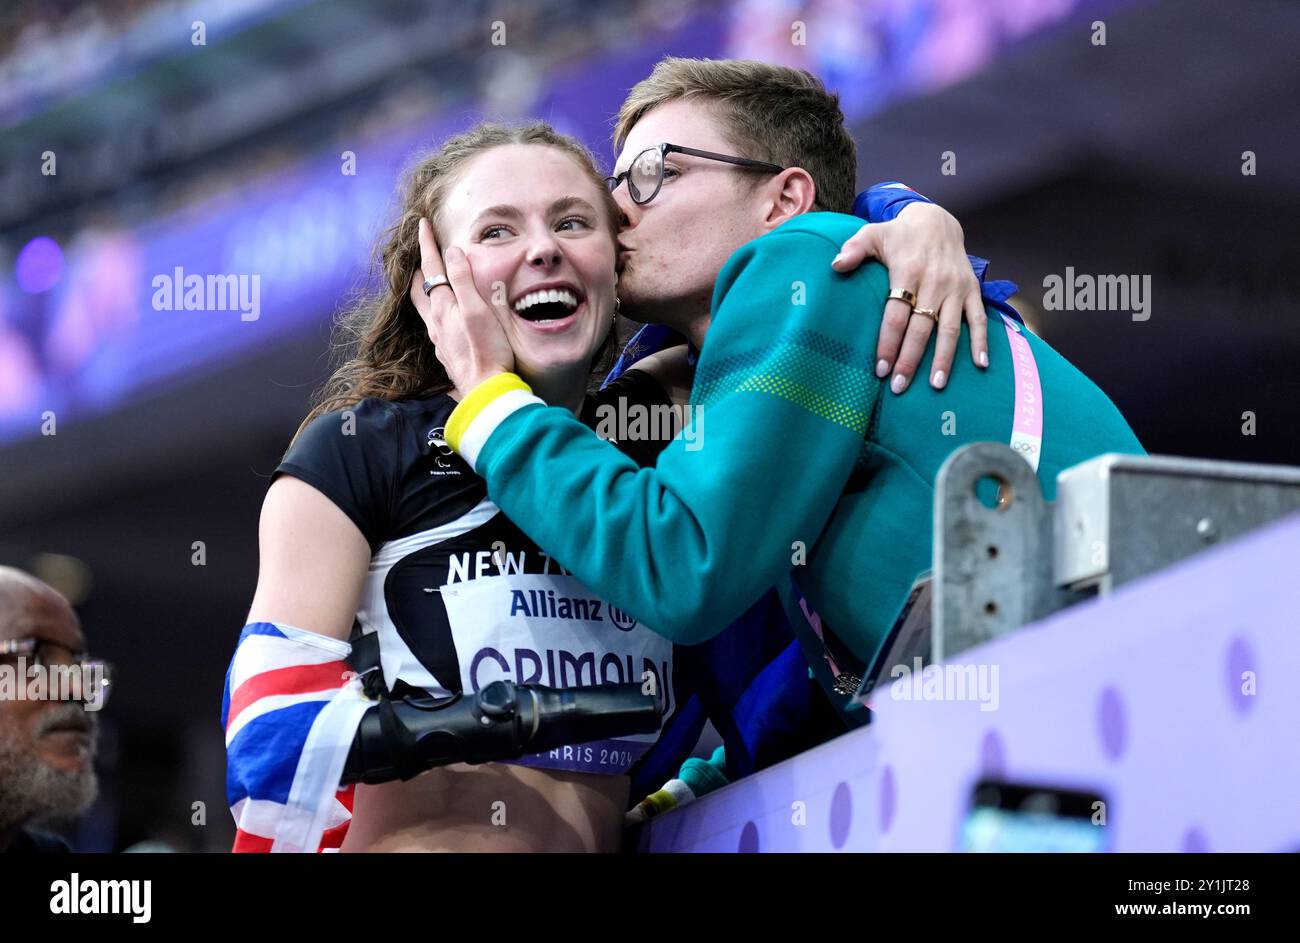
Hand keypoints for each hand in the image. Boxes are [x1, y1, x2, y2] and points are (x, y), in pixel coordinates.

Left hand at [411, 217, 514, 394]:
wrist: (486, 390)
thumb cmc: (487, 350)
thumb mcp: (478, 310)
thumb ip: (462, 280)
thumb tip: (450, 252)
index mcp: (442, 307)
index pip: (430, 268)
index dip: (427, 244)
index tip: (422, 225)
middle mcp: (435, 322)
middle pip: (418, 288)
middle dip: (418, 267)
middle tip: (420, 252)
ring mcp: (439, 339)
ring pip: (424, 307)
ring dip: (422, 289)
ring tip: (426, 279)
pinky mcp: (447, 352)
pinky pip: (433, 324)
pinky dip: (433, 309)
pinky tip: (442, 314)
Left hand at [831, 201, 987, 391]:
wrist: (938, 221)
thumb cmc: (899, 235)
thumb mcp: (873, 233)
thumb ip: (854, 249)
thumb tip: (836, 265)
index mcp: (908, 271)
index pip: (896, 315)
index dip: (888, 343)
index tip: (880, 369)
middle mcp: (935, 283)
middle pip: (921, 328)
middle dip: (910, 359)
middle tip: (899, 386)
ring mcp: (955, 288)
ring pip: (950, 329)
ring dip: (944, 358)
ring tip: (936, 385)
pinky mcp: (971, 290)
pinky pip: (978, 318)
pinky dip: (981, 341)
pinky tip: (980, 365)